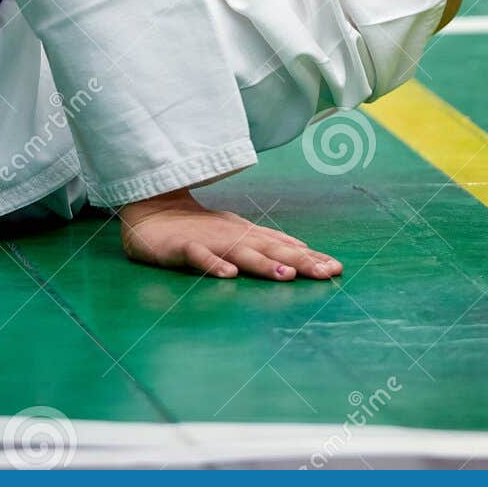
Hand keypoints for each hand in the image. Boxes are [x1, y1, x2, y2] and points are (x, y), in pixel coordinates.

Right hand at [120, 187, 342, 279]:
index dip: (310, 257)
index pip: (284, 246)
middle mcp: (234, 235)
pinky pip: (199, 257)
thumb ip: (265, 242)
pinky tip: (228, 275)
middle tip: (326, 273)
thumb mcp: (235, 233)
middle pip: (270, 249)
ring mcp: (209, 240)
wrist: (151, 210)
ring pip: (240, 252)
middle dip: (300, 261)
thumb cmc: (197, 227)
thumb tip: (301, 248)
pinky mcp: (182, 247)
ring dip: (263, 264)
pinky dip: (213, 265)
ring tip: (286, 276)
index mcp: (247, 234)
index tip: (336, 269)